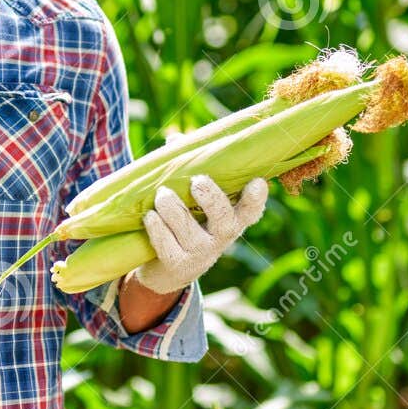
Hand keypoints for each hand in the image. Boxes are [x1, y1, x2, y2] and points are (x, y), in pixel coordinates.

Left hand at [134, 174, 267, 294]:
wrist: (169, 269)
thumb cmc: (186, 220)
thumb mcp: (194, 198)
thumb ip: (188, 167)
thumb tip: (174, 139)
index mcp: (233, 217)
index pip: (251, 209)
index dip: (256, 198)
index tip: (257, 183)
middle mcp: (222, 237)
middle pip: (223, 218)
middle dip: (210, 197)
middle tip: (196, 181)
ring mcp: (201, 253)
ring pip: (188, 228)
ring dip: (172, 208)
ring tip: (162, 194)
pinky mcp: (178, 265)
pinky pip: (167, 244)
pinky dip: (157, 228)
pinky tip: (150, 216)